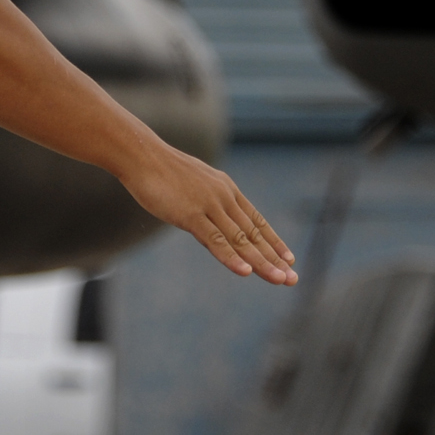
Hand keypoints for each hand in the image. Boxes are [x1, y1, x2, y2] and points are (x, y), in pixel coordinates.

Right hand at [121, 145, 297, 283]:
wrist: (142, 155)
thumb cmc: (163, 171)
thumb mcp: (194, 187)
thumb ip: (207, 205)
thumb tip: (213, 223)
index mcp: (226, 189)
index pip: (256, 220)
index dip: (274, 241)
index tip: (289, 258)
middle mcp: (224, 197)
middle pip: (254, 233)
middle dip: (274, 257)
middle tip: (292, 278)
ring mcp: (209, 205)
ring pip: (241, 240)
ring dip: (262, 262)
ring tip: (280, 279)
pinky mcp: (191, 215)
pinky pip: (216, 240)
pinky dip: (232, 258)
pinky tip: (246, 272)